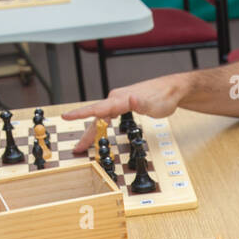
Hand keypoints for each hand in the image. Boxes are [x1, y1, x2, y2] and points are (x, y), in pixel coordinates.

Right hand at [63, 74, 190, 152]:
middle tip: (77, 148)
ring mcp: (119, 102)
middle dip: (86, 134)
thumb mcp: (154, 104)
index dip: (82, 113)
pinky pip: (107, 117)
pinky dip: (100, 126)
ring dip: (91, 132)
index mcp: (120, 99)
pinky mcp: (123, 106)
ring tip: (83, 145)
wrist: (172, 90)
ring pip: (101, 118)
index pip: (98, 108)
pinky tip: (98, 132)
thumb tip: (130, 99)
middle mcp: (116, 99)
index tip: (67, 116)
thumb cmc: (163, 97)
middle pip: (96, 117)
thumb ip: (141, 103)